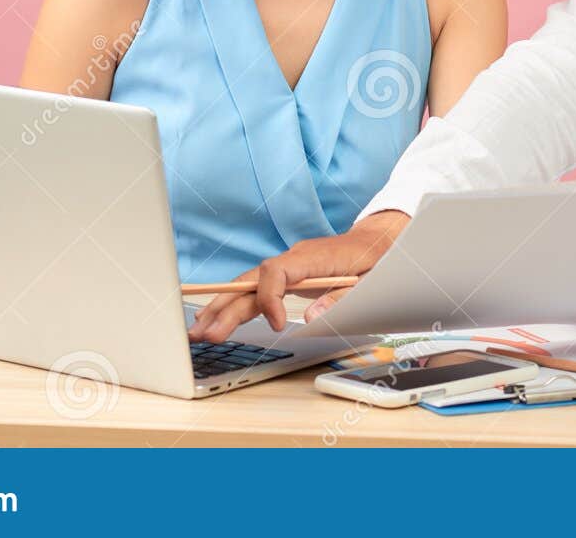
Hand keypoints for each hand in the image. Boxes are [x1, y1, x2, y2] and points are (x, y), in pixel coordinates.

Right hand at [188, 210, 409, 341]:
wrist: (377, 240)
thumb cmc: (374, 259)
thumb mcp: (368, 280)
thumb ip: (339, 297)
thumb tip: (310, 317)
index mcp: (310, 257)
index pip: (275, 272)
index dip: (270, 298)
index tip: (278, 325)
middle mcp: (292, 260)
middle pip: (251, 281)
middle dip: (226, 308)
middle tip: (205, 335)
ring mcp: (286, 267)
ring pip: (247, 286)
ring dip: (221, 308)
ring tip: (198, 332)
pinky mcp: (286, 276)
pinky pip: (255, 289)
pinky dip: (235, 304)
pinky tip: (215, 318)